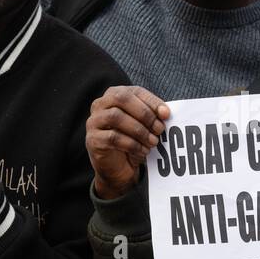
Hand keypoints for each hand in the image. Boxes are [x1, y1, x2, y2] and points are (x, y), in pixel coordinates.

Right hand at [86, 85, 169, 199]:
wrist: (119, 167)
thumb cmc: (133, 140)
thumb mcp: (146, 125)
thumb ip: (154, 115)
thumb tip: (165, 112)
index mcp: (115, 95)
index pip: (135, 91)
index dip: (152, 101)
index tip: (166, 115)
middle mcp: (101, 104)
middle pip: (121, 98)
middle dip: (144, 113)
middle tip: (159, 129)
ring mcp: (94, 121)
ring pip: (116, 117)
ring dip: (139, 130)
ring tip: (153, 142)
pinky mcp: (93, 139)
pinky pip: (112, 137)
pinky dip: (132, 144)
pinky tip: (143, 151)